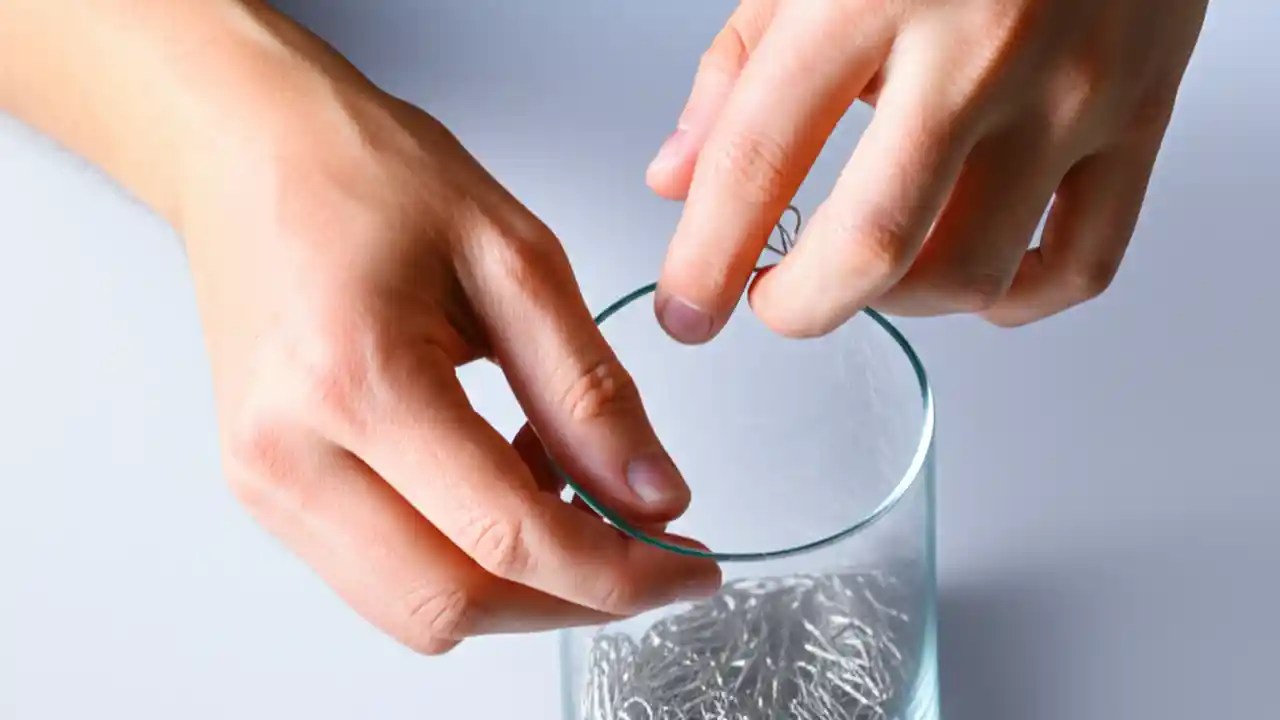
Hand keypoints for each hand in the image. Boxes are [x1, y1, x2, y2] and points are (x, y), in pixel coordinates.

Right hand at [183, 86, 719, 653]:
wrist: (252, 152)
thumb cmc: (371, 177)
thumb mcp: (516, 261)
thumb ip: (589, 392)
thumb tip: (653, 497)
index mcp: (357, 382)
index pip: (509, 536)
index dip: (618, 571)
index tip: (688, 566)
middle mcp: (289, 456)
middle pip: (455, 608)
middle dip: (571, 599)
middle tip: (647, 552)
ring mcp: (264, 483)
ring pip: (417, 611)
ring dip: (517, 584)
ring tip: (565, 491)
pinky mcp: (266, 490)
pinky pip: (382, 575)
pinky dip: (464, 558)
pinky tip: (503, 485)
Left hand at [646, 0, 1207, 337]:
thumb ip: (738, 70)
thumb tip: (678, 182)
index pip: (760, 159)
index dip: (705, 261)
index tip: (688, 310)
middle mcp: (982, 45)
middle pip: (873, 245)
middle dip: (799, 306)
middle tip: (772, 302)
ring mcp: (1075, 87)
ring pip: (973, 272)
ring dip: (896, 300)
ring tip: (867, 265)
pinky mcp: (1145, 114)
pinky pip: (1080, 263)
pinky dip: (1008, 300)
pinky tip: (965, 274)